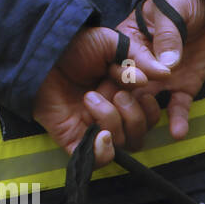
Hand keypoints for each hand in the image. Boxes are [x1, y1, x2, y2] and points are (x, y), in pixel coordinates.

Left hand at [34, 26, 156, 164]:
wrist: (39, 51)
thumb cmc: (73, 45)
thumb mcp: (110, 43)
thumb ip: (139, 57)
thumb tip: (165, 75)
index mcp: (123, 96)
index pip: (149, 117)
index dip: (150, 108)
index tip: (141, 88)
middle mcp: (111, 116)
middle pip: (139, 135)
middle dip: (134, 115)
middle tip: (116, 93)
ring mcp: (92, 129)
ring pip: (121, 144)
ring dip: (112, 120)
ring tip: (90, 98)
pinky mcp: (74, 140)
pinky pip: (97, 160)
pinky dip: (104, 152)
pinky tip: (100, 134)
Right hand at [114, 0, 204, 140]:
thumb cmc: (181, 0)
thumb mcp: (171, 9)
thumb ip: (167, 34)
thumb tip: (166, 64)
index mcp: (127, 46)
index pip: (114, 69)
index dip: (113, 84)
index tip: (117, 94)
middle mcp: (138, 68)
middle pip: (123, 94)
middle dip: (122, 109)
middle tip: (126, 118)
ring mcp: (160, 81)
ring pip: (146, 107)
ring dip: (145, 118)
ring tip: (151, 125)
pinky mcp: (182, 88)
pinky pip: (177, 107)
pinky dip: (177, 121)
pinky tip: (177, 133)